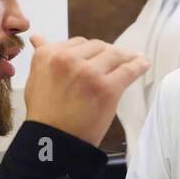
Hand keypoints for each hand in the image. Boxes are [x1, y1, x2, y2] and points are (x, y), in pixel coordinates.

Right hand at [24, 34, 149, 145]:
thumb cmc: (44, 113)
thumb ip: (42, 56)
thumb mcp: (35, 79)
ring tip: (133, 58)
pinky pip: (127, 70)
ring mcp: (89, 73)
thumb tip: (38, 37)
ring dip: (125, 56)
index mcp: (49, 55)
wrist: (53, 140)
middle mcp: (68, 59)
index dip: (89, 50)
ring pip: (113, 54)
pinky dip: (138, 65)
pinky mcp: (107, 88)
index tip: (98, 56)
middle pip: (97, 46)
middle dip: (107, 52)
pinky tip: (143, 63)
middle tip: (117, 58)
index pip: (77, 42)